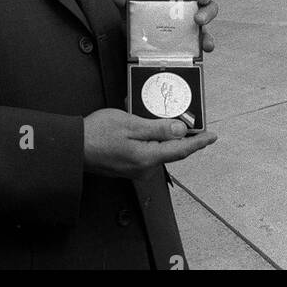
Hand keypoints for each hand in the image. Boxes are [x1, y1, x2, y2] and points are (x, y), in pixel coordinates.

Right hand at [83, 108, 215, 177]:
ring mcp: (136, 170)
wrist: (75, 148)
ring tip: (158, 116)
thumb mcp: (130, 124)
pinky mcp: (128, 167)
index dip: (198, 142)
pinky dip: (150, 140)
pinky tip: (143, 126)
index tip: (212, 136)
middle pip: (170, 151)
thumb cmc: (97, 133)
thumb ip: (157, 129)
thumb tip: (180, 130)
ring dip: (161, 136)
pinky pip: (146, 152)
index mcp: (147, 157)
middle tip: (187, 119)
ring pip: (158, 151)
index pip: (181, 150)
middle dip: (180, 136)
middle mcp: (144, 168)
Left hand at [112, 0, 217, 51]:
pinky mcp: (196, 36)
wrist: (143, 37)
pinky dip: (208, 40)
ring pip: (211, 9)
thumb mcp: (132, 8)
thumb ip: (124, 0)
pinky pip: (206, 36)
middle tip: (200, 0)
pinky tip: (206, 46)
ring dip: (208, 14)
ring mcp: (195, 16)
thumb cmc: (142, 16)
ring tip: (199, 22)